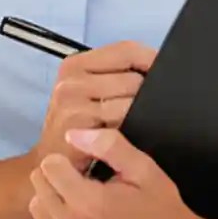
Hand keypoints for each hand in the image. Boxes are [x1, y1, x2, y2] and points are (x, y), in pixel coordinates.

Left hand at [24, 128, 208, 218]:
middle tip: (84, 184)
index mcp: (88, 202)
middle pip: (39, 184)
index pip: (49, 165)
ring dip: (53, 200)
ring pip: (36, 208)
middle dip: (59, 177)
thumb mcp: (144, 170)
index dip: (67, 160)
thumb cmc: (161, 211)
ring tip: (80, 203)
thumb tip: (73, 134)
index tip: (85, 168)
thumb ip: (109, 145)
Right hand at [26, 41, 154, 171]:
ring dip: (140, 114)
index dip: (152, 59)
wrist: (51, 168)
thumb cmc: (75, 130)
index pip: (126, 50)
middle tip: (142, 111)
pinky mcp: (78, 124)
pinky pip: (123, 119)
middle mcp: (71, 80)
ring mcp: (72, 100)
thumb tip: (156, 66)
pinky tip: (124, 137)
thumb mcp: (86, 96)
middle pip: (133, 77)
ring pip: (131, 99)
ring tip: (130, 126)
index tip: (167, 71)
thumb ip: (115, 77)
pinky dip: (131, 129)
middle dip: (146, 93)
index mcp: (75, 65)